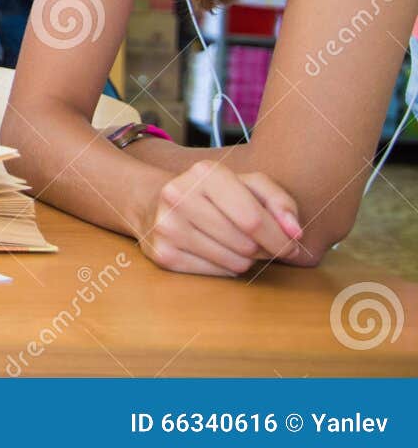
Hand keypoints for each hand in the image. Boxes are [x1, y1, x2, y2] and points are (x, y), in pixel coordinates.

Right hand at [137, 160, 311, 275]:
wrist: (152, 202)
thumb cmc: (212, 194)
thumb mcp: (246, 184)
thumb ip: (278, 200)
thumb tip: (295, 233)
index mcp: (204, 173)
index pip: (253, 218)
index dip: (280, 238)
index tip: (293, 246)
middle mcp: (179, 196)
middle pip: (246, 244)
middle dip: (264, 249)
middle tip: (261, 244)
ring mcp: (166, 226)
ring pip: (234, 262)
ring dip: (246, 260)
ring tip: (236, 244)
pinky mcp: (162, 254)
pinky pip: (216, 274)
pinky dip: (225, 268)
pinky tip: (216, 252)